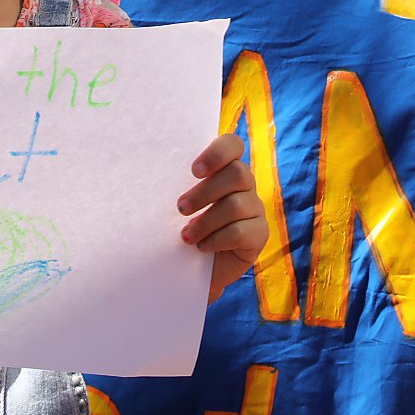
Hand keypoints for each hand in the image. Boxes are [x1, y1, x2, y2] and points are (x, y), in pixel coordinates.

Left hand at [179, 134, 266, 303]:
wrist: (191, 270)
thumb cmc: (182, 228)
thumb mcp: (180, 205)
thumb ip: (178, 185)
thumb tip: (154, 172)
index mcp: (225, 169)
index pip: (232, 144)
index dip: (217, 153)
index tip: (194, 171)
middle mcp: (245, 185)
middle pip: (237, 173)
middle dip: (204, 192)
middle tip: (180, 208)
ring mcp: (255, 209)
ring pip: (236, 204)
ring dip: (206, 221)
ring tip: (185, 236)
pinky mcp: (259, 234)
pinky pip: (241, 231)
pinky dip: (216, 240)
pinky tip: (202, 247)